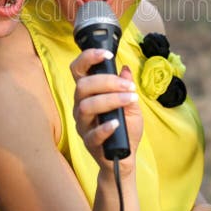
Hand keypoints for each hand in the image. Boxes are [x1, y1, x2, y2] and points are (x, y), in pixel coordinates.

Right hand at [70, 49, 142, 170]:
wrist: (124, 156)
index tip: (107, 54)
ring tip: (129, 100)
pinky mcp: (89, 142)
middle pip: (82, 86)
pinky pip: (92, 134)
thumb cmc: (125, 129)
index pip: (79, 70)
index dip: (88, 58)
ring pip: (85, 107)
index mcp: (88, 93)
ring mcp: (83, 124)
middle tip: (128, 86)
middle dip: (107, 82)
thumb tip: (125, 69)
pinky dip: (105, 127)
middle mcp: (80, 106)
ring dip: (110, 100)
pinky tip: (117, 124)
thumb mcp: (131, 105)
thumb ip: (127, 87)